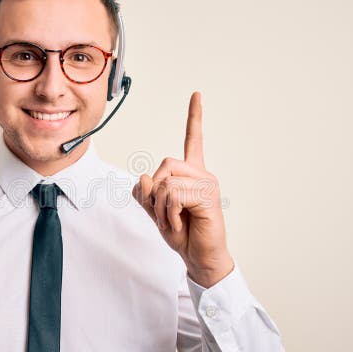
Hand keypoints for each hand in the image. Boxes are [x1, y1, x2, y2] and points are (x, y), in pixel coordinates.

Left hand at [132, 92, 233, 286]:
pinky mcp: (208, 197)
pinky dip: (169, 214)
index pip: (193, 139)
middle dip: (155, 192)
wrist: (199, 257)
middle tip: (163, 214)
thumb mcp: (156, 212)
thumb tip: (144, 176)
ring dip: (160, 207)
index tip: (196, 94)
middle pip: (165, 164)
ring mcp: (207, 184)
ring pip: (167, 182)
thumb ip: (146, 194)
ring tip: (173, 221)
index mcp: (191, 174)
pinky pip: (174, 196)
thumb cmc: (182, 234)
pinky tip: (180, 224)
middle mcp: (202, 174)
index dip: (194, 117)